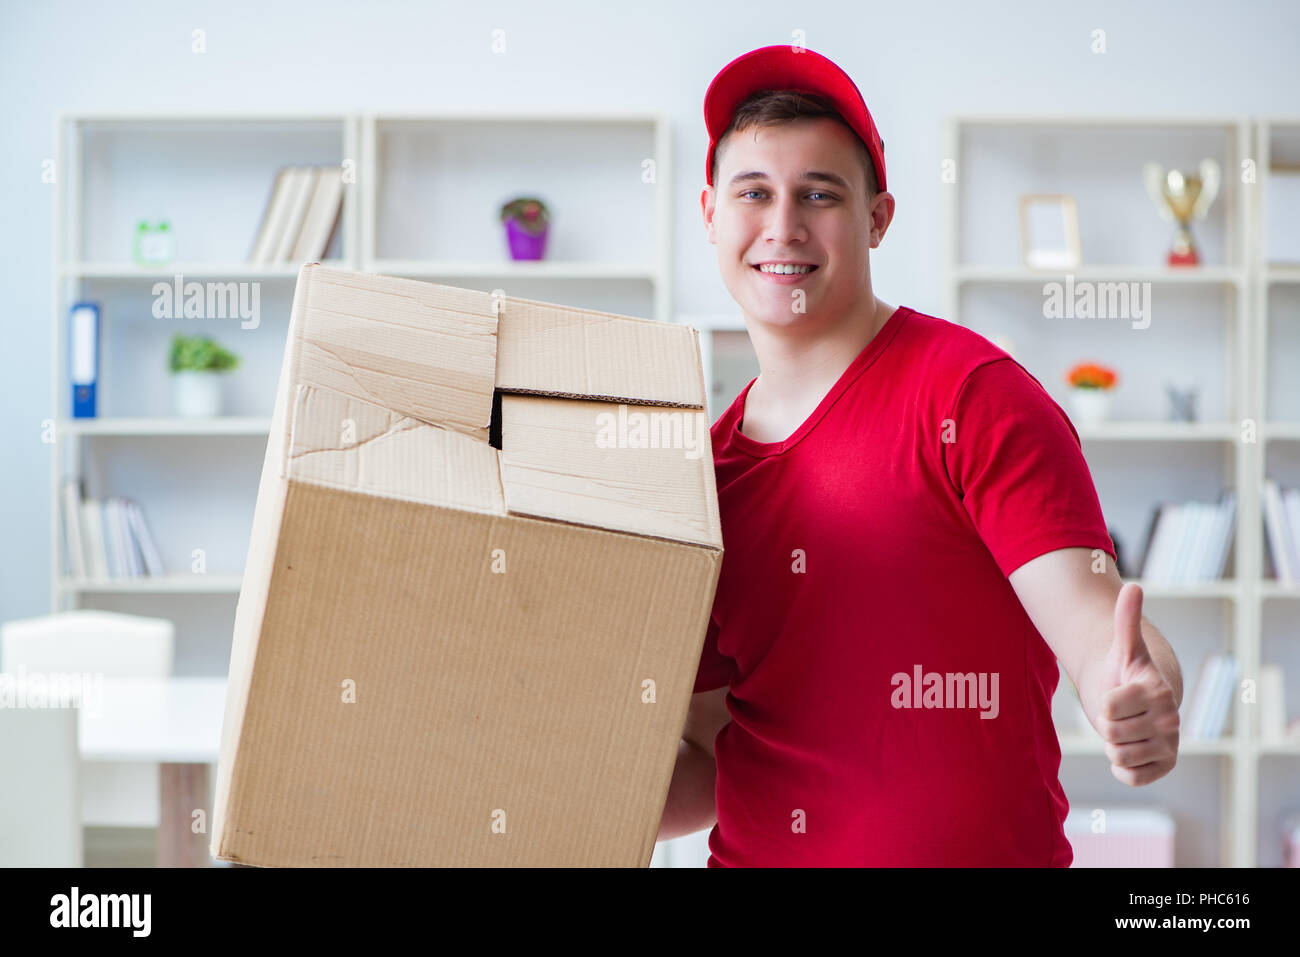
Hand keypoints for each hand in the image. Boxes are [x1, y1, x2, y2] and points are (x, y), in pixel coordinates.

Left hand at [1095, 583, 1178, 785]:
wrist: (1139, 702)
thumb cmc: (1126, 672)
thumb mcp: (1123, 647)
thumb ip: (1125, 619)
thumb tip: (1132, 585)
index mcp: (1157, 691)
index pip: (1108, 707)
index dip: (1104, 701)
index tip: (1117, 692)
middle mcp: (1170, 721)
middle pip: (1111, 732)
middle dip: (1107, 722)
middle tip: (1120, 712)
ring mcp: (1170, 746)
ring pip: (1118, 755)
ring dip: (1113, 743)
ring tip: (1125, 727)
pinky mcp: (1165, 767)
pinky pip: (1129, 776)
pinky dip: (1122, 767)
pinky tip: (1130, 749)